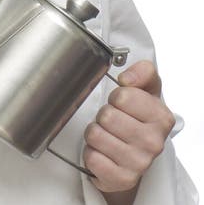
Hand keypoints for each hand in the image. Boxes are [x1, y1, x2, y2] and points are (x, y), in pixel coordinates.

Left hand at [82, 60, 175, 194]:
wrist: (134, 155)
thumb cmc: (137, 118)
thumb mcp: (146, 90)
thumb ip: (142, 72)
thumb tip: (126, 78)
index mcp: (161, 118)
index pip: (123, 96)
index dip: (115, 97)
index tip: (121, 104)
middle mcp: (153, 143)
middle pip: (106, 115)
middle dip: (104, 115)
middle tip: (112, 122)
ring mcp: (138, 163)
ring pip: (95, 134)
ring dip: (95, 132)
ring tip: (107, 135)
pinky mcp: (122, 179)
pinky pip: (91, 157)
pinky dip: (92, 152)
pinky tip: (103, 152)